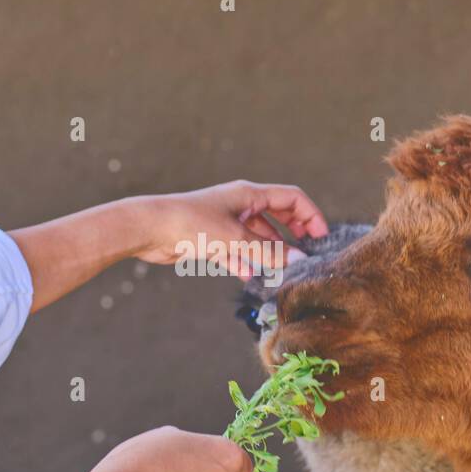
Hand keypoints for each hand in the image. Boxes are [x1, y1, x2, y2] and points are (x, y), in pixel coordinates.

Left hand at [130, 180, 328, 278]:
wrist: (149, 228)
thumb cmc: (191, 224)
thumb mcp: (235, 240)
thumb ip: (267, 252)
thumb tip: (297, 260)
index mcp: (250, 194)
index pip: (292, 198)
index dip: (310, 216)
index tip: (321, 237)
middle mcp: (240, 204)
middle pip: (276, 216)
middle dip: (291, 236)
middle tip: (303, 255)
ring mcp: (226, 221)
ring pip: (256, 237)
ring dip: (267, 253)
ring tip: (278, 272)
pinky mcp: (211, 238)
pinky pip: (236, 250)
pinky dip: (244, 262)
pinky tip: (247, 277)